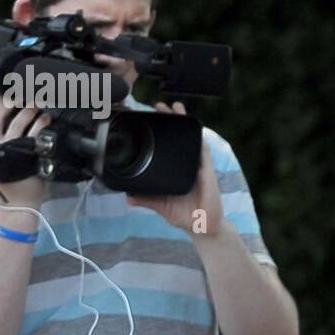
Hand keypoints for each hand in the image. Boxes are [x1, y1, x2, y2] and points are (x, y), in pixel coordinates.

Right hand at [0, 92, 49, 207]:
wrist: (16, 202)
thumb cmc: (6, 177)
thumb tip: (3, 111)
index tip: (8, 93)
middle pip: (1, 115)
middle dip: (13, 101)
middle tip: (23, 94)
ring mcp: (12, 150)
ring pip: (20, 123)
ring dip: (30, 110)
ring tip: (37, 105)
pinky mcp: (28, 156)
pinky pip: (36, 136)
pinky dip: (41, 124)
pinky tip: (46, 119)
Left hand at [124, 101, 223, 237]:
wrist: (202, 227)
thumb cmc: (184, 216)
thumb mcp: (160, 206)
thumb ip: (146, 200)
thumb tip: (128, 197)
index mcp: (175, 170)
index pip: (166, 146)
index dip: (159, 132)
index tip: (149, 118)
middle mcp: (187, 165)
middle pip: (179, 137)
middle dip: (170, 119)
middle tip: (159, 106)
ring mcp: (198, 167)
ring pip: (191, 138)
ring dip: (185, 122)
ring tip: (177, 107)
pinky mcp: (207, 172)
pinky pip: (204, 153)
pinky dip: (199, 140)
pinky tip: (195, 128)